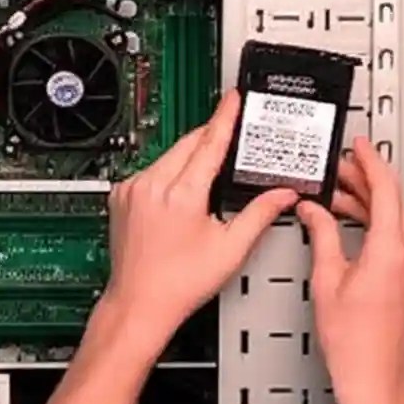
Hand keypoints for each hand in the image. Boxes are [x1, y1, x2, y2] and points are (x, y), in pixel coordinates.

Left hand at [102, 90, 297, 349]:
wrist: (139, 304)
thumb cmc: (179, 285)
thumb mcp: (231, 250)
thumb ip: (260, 215)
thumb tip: (283, 195)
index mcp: (181, 194)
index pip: (210, 142)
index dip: (226, 117)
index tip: (233, 99)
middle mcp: (152, 185)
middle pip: (188, 144)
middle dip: (211, 138)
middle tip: (231, 136)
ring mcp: (132, 190)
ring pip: (168, 156)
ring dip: (189, 158)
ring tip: (207, 176)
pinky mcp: (121, 197)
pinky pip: (150, 171)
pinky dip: (168, 173)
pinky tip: (179, 194)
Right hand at [296, 136, 403, 403]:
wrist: (373, 375)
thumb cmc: (354, 340)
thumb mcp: (327, 279)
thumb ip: (321, 235)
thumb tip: (313, 211)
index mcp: (392, 249)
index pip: (386, 188)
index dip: (370, 161)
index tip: (359, 145)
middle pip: (392, 200)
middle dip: (363, 180)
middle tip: (338, 168)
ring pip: (394, 217)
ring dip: (367, 202)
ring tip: (337, 193)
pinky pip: (396, 236)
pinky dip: (374, 221)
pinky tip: (351, 221)